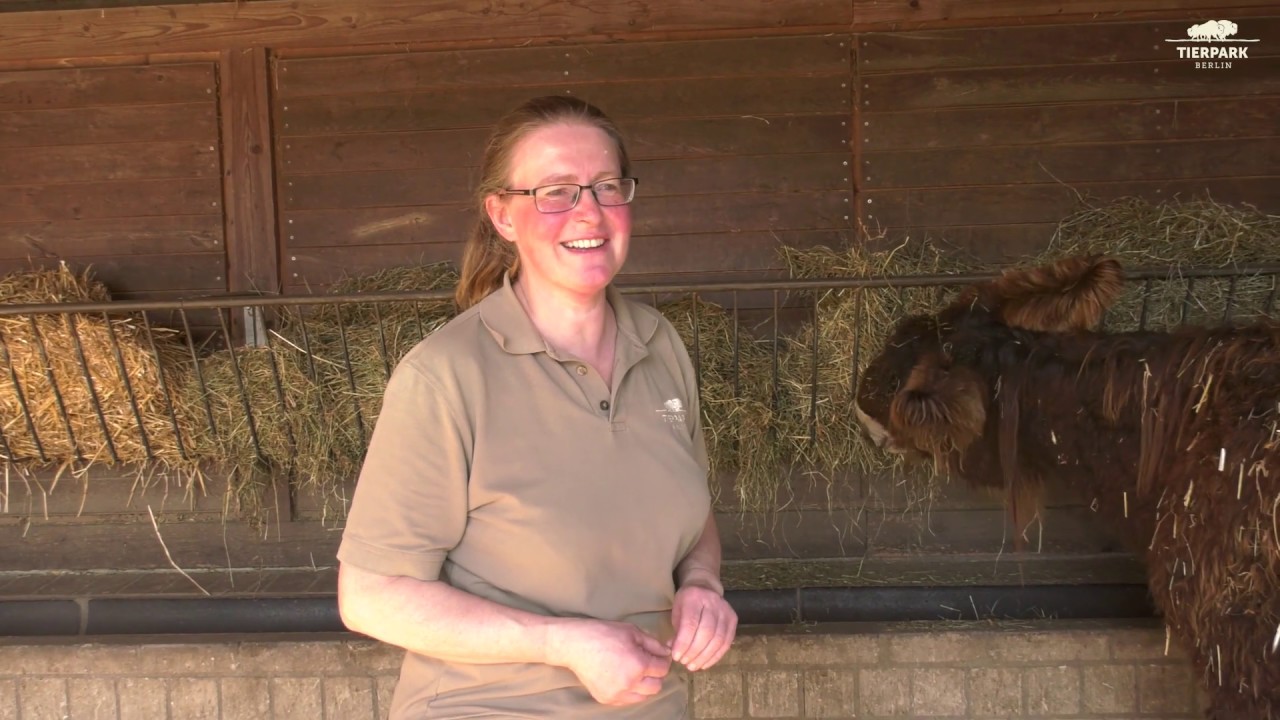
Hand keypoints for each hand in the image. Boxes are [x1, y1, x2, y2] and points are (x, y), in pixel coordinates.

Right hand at [546, 619, 672, 705]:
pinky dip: (630, 691)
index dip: (663, 660)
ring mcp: (617, 693)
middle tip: (649, 664)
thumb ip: (653, 644)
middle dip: (656, 675)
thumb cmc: (603, 633)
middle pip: (656, 686)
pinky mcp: (606, 699)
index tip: (659, 656)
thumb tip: (666, 652)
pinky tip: (624, 678)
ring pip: (643, 696)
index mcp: (638, 664)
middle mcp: (630, 683)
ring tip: (636, 672)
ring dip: (644, 685)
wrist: (575, 645)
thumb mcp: (632, 632)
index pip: (663, 669)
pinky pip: (627, 700)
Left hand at [669, 580, 736, 671]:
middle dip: (694, 652)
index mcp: (694, 598)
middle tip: (684, 663)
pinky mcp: (734, 620)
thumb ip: (677, 631)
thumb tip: (675, 652)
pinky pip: (726, 643)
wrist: (705, 587)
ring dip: (705, 657)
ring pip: (718, 639)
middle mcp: (713, 603)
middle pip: (706, 633)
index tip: (676, 656)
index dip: (684, 643)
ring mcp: (726, 611)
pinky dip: (715, 656)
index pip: (691, 624)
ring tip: (693, 666)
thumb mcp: (677, 611)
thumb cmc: (687, 602)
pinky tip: (705, 664)